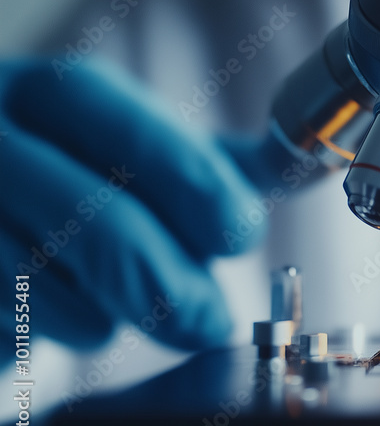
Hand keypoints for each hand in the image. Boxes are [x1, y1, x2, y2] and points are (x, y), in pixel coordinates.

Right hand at [0, 60, 265, 351]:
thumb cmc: (67, 182)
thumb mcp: (132, 154)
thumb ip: (208, 164)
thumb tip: (304, 164)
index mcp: (49, 97)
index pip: (114, 116)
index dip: (187, 177)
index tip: (241, 232)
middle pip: (87, 213)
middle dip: (167, 279)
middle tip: (210, 321)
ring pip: (40, 280)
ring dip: (106, 311)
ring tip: (131, 307)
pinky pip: (5, 319)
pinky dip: (53, 328)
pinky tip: (73, 311)